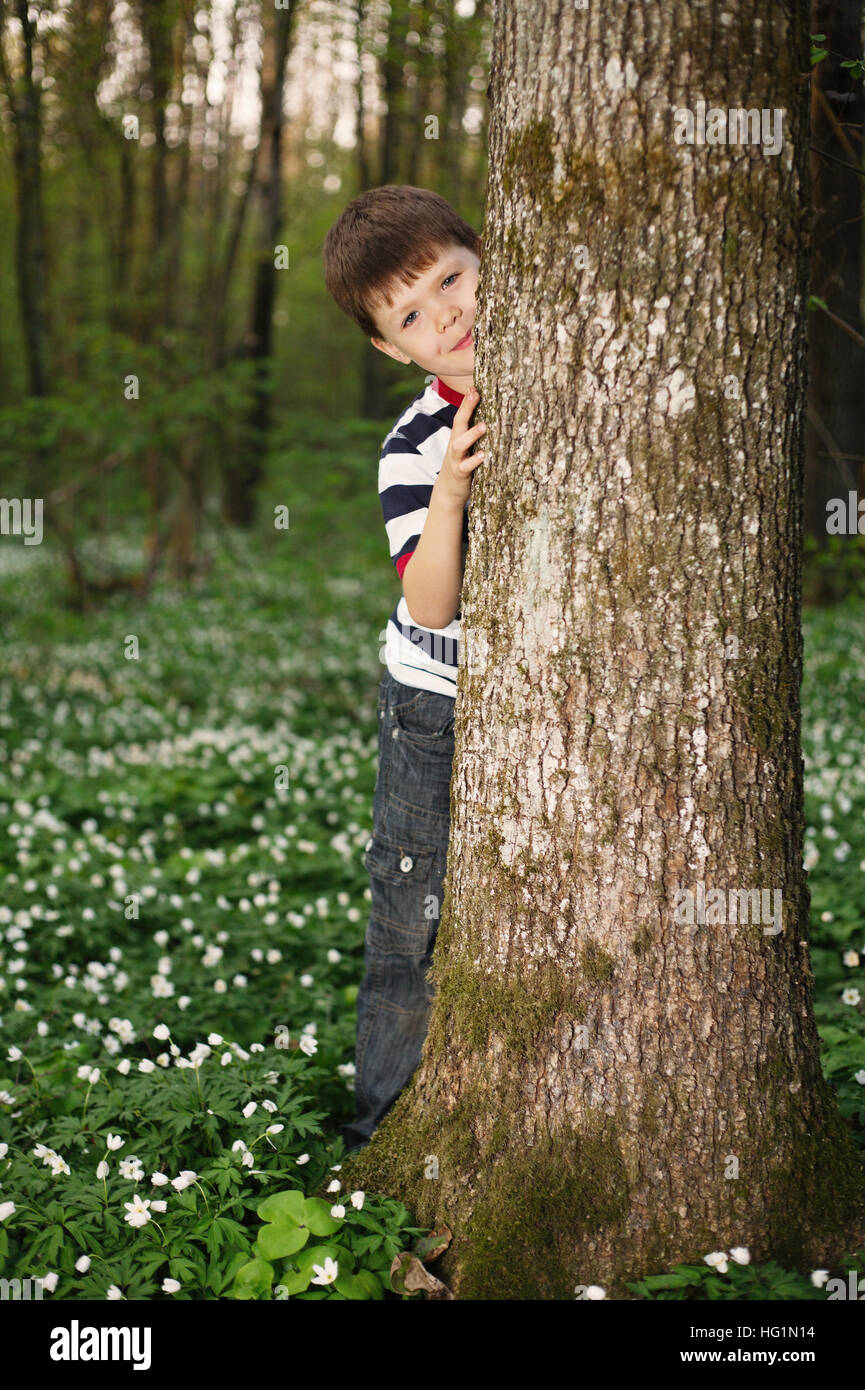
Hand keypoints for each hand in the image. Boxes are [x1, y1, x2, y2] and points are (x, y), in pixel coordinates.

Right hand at [437, 387, 485, 503]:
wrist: (448, 491)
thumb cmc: (462, 465)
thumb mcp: (466, 447)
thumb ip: (474, 433)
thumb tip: (493, 417)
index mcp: (458, 437)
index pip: (461, 415)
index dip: (467, 401)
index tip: (474, 386)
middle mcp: (455, 445)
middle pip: (458, 423)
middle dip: (466, 408)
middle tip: (476, 394)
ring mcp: (456, 459)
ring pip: (460, 444)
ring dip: (472, 434)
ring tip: (484, 426)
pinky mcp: (460, 474)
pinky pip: (466, 466)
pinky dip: (474, 460)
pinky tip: (484, 455)